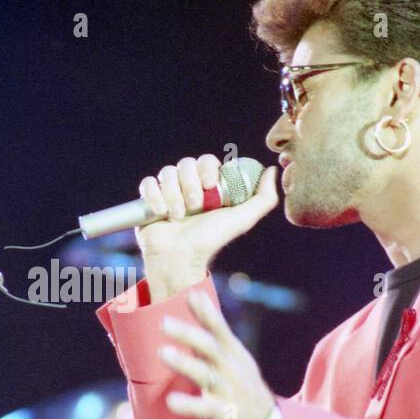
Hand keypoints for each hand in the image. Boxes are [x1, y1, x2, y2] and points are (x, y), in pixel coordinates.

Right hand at [136, 154, 278, 301]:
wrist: (182, 257)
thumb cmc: (212, 239)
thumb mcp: (243, 219)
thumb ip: (263, 198)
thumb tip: (271, 171)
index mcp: (208, 185)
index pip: (206, 161)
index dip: (207, 168)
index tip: (210, 185)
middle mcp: (187, 185)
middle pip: (185, 164)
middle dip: (190, 184)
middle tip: (195, 206)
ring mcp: (167, 191)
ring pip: (167, 173)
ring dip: (173, 194)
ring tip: (178, 215)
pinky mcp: (148, 199)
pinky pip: (148, 183)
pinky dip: (154, 196)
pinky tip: (162, 213)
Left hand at [158, 287, 276, 418]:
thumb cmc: (242, 383)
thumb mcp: (232, 353)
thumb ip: (212, 327)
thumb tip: (194, 294)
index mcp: (231, 353)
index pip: (219, 329)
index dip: (206, 312)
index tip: (190, 294)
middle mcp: (230, 368)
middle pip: (210, 348)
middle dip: (189, 334)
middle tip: (164, 323)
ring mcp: (228, 390)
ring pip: (206, 374)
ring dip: (185, 363)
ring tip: (164, 352)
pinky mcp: (226, 414)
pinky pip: (206, 409)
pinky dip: (189, 405)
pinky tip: (171, 401)